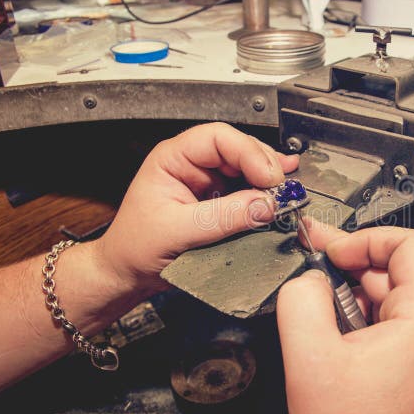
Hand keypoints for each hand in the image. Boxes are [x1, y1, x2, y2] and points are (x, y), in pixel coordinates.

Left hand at [94, 123, 297, 295]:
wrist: (126, 274)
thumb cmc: (134, 248)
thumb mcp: (177, 231)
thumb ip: (222, 217)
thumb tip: (264, 205)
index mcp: (173, 158)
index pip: (218, 138)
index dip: (248, 153)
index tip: (268, 177)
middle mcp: (193, 165)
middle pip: (239, 149)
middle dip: (264, 165)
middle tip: (282, 188)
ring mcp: (208, 182)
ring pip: (248, 168)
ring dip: (269, 178)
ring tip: (286, 189)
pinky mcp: (219, 201)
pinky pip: (248, 189)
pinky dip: (266, 191)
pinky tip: (281, 190)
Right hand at [277, 222, 413, 413]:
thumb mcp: (309, 358)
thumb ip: (301, 299)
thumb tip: (309, 276)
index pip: (410, 244)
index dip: (365, 239)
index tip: (331, 252)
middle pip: (398, 269)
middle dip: (351, 267)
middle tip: (312, 272)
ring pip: (393, 296)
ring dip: (353, 296)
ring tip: (322, 319)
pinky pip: (394, 323)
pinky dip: (363, 319)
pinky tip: (338, 341)